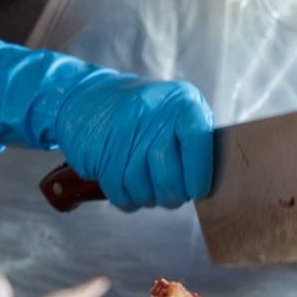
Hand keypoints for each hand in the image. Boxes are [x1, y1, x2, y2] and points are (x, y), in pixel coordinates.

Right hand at [0, 39, 213, 210]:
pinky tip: (130, 190)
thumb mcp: (177, 112)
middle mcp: (154, 116)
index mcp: (182, 104)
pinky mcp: (100, 154)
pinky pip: (121, 193)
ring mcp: (124, 135)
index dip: (199, 178)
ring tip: (148, 188)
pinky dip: (127, 199)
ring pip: (145, 189)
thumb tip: (209, 186)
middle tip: (171, 194)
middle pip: (171, 178)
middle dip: (173, 195)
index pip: (199, 149)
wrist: (87, 96)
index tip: (196, 190)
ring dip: (148, 198)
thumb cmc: (144, 112)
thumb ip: (196, 142)